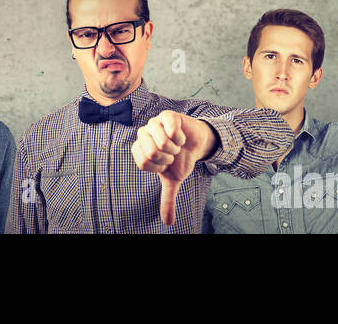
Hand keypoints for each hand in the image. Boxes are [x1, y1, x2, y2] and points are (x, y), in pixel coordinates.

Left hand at [131, 110, 214, 225]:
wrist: (197, 144)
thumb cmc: (181, 159)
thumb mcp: (174, 180)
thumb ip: (167, 200)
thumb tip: (168, 223)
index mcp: (140, 149)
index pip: (143, 163)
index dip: (159, 166)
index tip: (165, 164)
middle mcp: (143, 134)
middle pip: (151, 152)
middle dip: (167, 157)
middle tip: (172, 154)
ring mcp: (154, 123)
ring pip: (161, 141)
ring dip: (175, 147)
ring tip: (176, 145)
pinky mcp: (166, 116)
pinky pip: (171, 129)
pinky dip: (180, 137)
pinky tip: (180, 136)